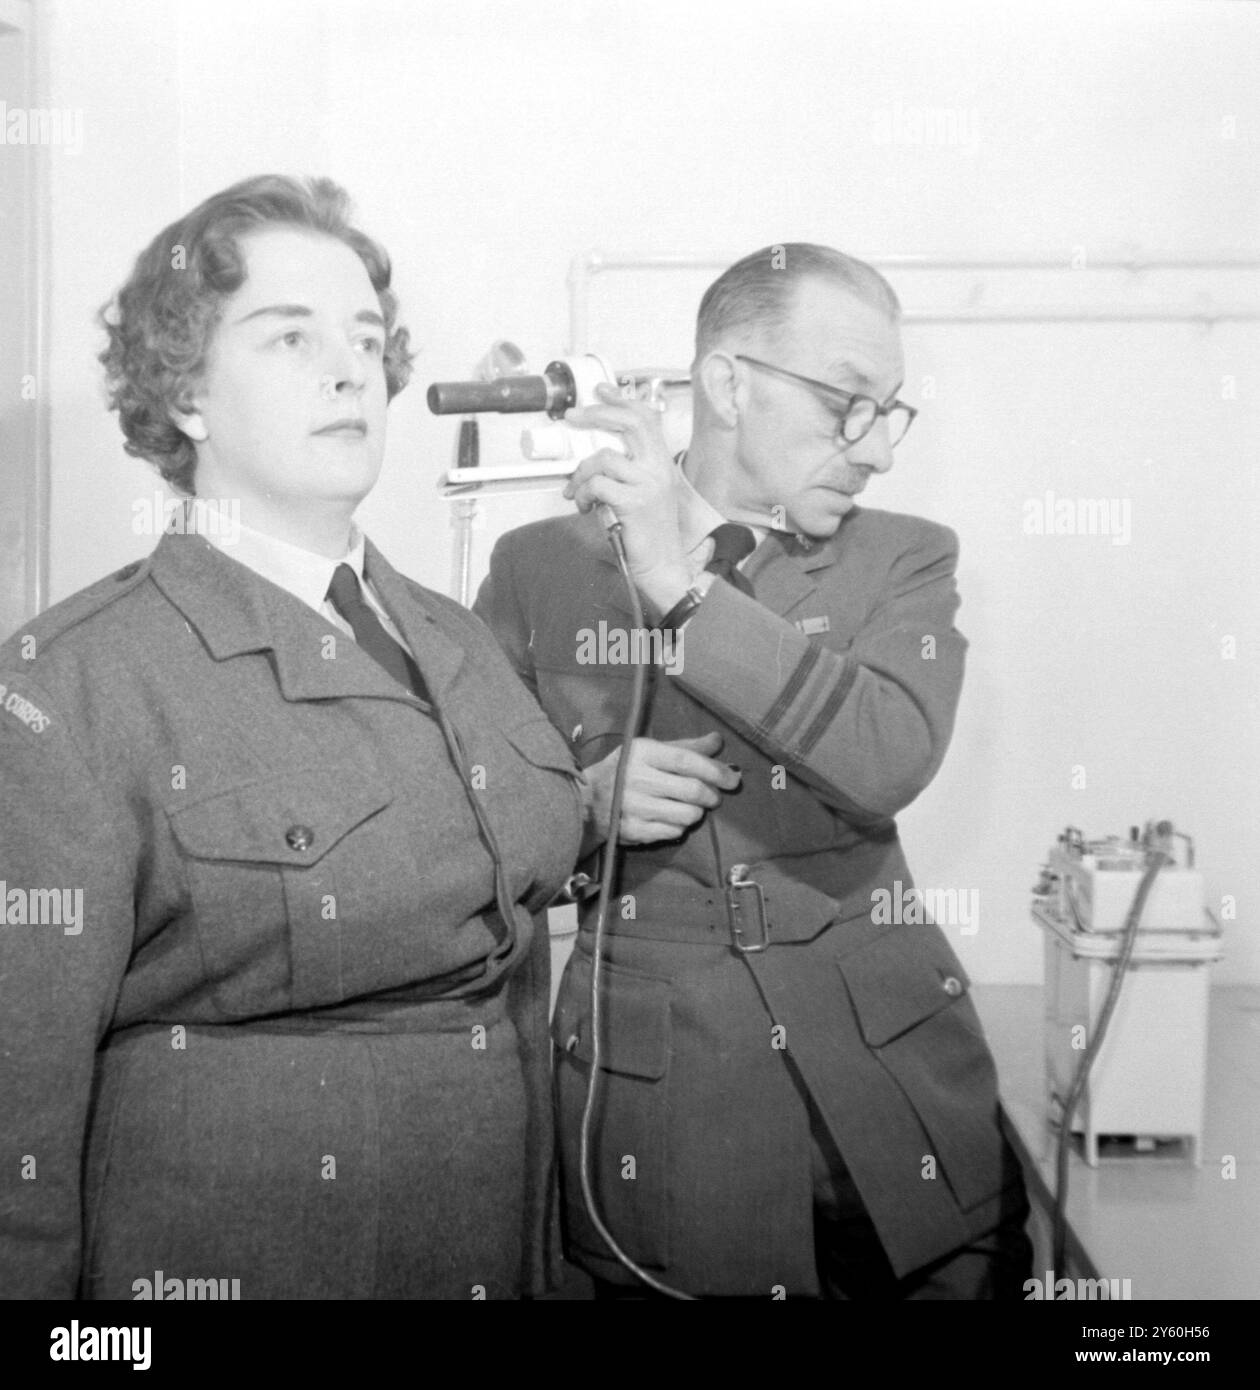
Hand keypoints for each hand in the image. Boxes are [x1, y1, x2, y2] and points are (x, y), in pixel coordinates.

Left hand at [562, 382, 692, 607]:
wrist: (662, 568)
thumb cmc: (649, 537)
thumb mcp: (642, 497)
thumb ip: (625, 475)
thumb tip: (592, 462)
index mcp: (662, 465)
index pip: (645, 419)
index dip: (622, 400)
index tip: (601, 390)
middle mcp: (658, 470)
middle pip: (628, 423)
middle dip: (596, 414)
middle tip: (573, 418)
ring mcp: (648, 484)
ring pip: (603, 458)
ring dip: (580, 474)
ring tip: (577, 493)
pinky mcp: (634, 502)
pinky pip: (596, 485)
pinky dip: (581, 494)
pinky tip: (583, 506)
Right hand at [582, 732, 740, 845]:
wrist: (586, 801)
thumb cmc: (624, 771)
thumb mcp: (649, 751)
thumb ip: (685, 747)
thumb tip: (718, 740)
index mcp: (642, 753)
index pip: (687, 761)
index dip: (715, 770)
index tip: (733, 778)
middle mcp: (636, 779)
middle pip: (692, 790)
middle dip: (712, 795)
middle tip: (714, 796)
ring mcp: (634, 808)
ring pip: (688, 815)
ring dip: (697, 812)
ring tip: (691, 807)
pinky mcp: (634, 831)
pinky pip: (675, 833)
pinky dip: (680, 827)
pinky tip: (672, 818)